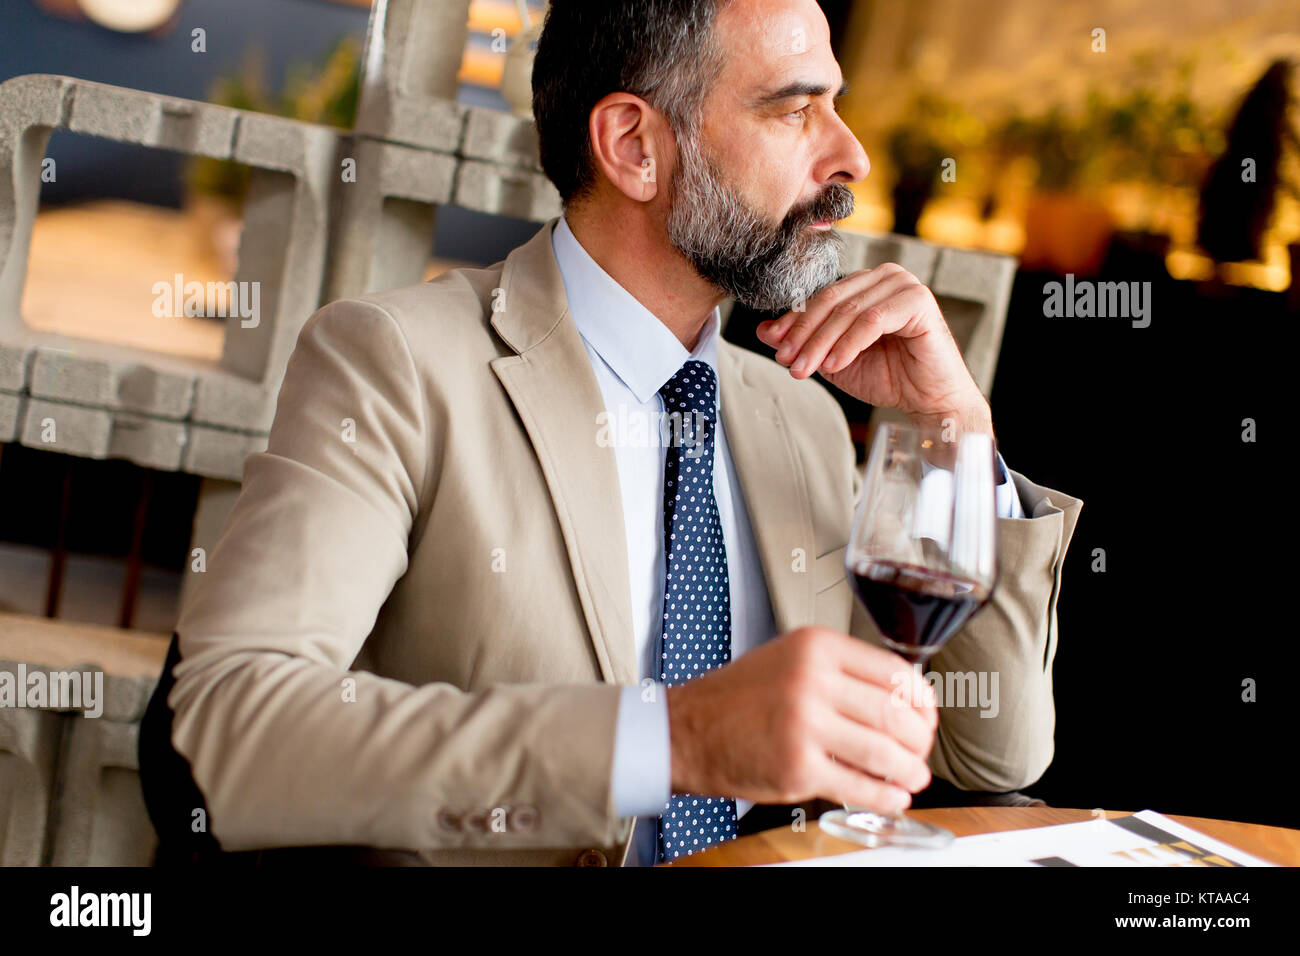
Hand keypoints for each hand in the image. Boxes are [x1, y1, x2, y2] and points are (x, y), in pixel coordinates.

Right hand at [665, 626, 937, 814]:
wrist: (687, 730)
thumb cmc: (737, 698)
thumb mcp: (790, 659)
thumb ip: (840, 670)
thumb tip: (900, 696)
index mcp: (816, 647)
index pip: (895, 672)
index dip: (922, 702)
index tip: (925, 717)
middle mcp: (811, 681)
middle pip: (896, 714)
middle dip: (920, 741)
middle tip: (921, 751)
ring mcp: (804, 725)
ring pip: (885, 753)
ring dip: (910, 772)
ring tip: (912, 777)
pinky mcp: (797, 768)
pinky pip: (860, 787)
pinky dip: (886, 797)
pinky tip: (891, 797)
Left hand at [755, 264, 992, 435]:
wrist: (929, 401)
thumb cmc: (889, 378)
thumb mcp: (834, 360)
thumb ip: (804, 342)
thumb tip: (763, 331)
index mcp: (866, 284)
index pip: (821, 297)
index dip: (794, 322)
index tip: (775, 346)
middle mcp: (885, 277)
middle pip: (831, 301)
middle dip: (804, 335)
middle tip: (787, 362)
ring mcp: (904, 285)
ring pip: (848, 311)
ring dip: (821, 342)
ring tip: (805, 369)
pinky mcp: (919, 301)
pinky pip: (873, 320)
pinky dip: (849, 343)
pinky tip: (834, 364)